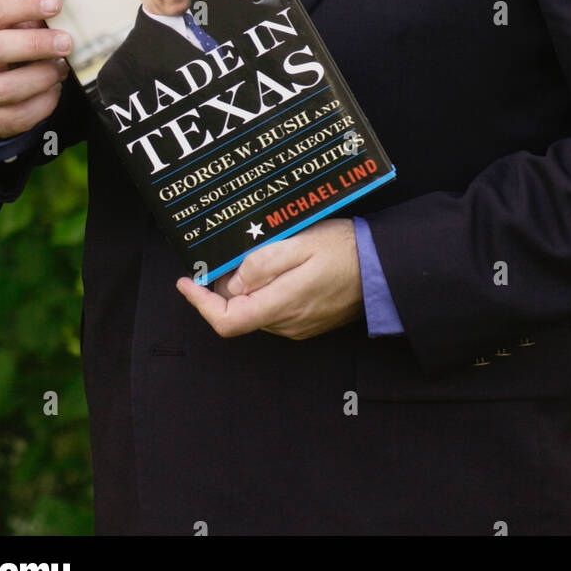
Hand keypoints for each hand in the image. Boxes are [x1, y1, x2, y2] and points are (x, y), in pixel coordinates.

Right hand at [0, 0, 70, 144]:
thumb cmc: (19, 45)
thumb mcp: (25, 27)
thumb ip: (43, 20)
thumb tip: (75, 16)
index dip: (26, 6)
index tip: (57, 5)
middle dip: (34, 45)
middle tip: (66, 43)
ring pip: (3, 89)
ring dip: (41, 78)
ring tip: (60, 70)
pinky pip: (15, 117)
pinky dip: (42, 105)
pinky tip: (53, 91)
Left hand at [176, 218, 363, 339]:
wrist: (383, 268)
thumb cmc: (344, 250)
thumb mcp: (301, 243)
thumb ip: (263, 263)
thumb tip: (233, 281)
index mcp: (281, 304)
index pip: (227, 320)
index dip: (199, 304)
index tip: (186, 282)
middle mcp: (287, 323)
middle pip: (239, 312)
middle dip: (224, 288)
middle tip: (226, 256)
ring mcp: (299, 326)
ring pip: (256, 311)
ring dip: (247, 289)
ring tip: (256, 256)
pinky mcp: (309, 323)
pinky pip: (275, 310)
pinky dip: (265, 292)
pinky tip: (277, 268)